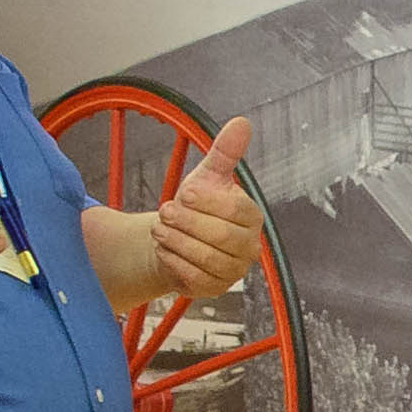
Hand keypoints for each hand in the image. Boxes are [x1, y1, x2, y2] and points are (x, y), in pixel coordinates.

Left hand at [145, 112, 265, 306]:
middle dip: (188, 223)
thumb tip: (241, 123)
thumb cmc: (196, 207)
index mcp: (251, 217)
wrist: (177, 239)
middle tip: (165, 211)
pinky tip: (163, 248)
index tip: (185, 193)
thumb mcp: (207, 176)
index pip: (237, 211)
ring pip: (206, 259)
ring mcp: (234, 271)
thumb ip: (225, 152)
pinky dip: (174, 261)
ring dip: (177, 241)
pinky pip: (195, 278)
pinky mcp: (215, 288)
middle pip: (221, 236)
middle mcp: (249, 247)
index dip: (209, 202)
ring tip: (159, 228)